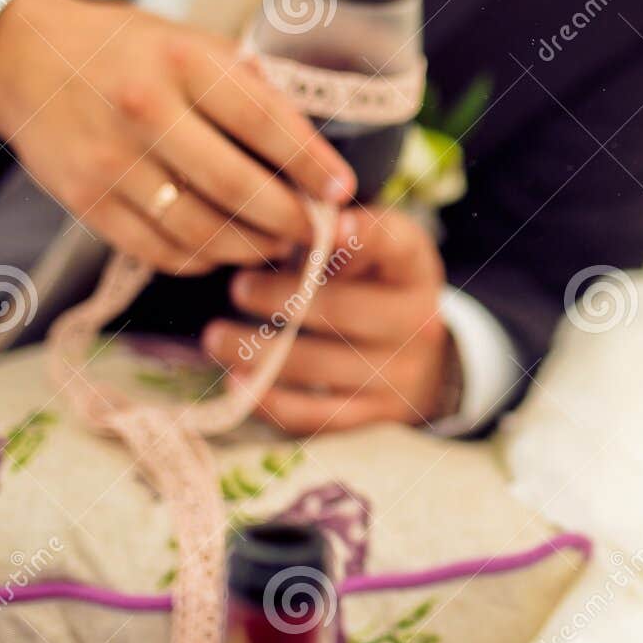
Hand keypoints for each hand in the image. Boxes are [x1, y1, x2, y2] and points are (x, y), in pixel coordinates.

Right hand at [0, 0, 354, 273]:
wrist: (26, 57)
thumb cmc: (131, 51)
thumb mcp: (196, 44)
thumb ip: (252, 88)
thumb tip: (315, 147)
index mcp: (184, 64)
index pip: (264, 122)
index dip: (310, 163)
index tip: (342, 191)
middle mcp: (146, 112)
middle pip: (237, 187)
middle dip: (292, 220)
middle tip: (323, 233)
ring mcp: (111, 162)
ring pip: (200, 229)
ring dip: (252, 247)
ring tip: (281, 244)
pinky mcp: (86, 201)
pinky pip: (159, 249)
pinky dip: (203, 259)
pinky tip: (227, 250)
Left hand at [201, 207, 452, 434]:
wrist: (427, 363)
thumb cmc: (380, 290)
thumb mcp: (377, 255)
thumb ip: (338, 237)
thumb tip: (281, 229)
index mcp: (413, 268)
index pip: (394, 245)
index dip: (364, 236)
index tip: (330, 226)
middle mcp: (416, 320)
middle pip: (345, 310)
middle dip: (283, 297)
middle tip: (237, 287)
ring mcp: (398, 373)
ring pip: (323, 365)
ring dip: (262, 352)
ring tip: (216, 338)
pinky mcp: (377, 415)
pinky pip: (319, 414)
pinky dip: (273, 401)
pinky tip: (238, 384)